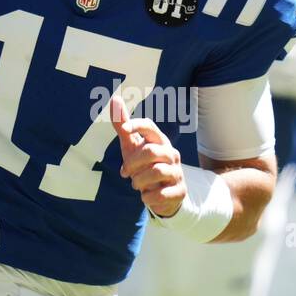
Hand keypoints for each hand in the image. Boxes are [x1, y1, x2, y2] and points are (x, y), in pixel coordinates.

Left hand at [110, 95, 184, 217]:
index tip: (124, 130)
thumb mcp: (132, 147)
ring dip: (139, 181)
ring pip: (157, 171)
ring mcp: (177, 172)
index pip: (150, 127)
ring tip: (136, 185)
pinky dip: (147, 197)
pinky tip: (146, 196)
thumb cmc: (145, 166)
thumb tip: (115, 99)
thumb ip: (123, 126)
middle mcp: (171, 154)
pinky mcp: (179, 191)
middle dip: (133, 163)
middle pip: (151, 151)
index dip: (137, 125)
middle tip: (126, 172)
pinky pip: (160, 194)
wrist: (165, 195)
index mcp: (159, 141)